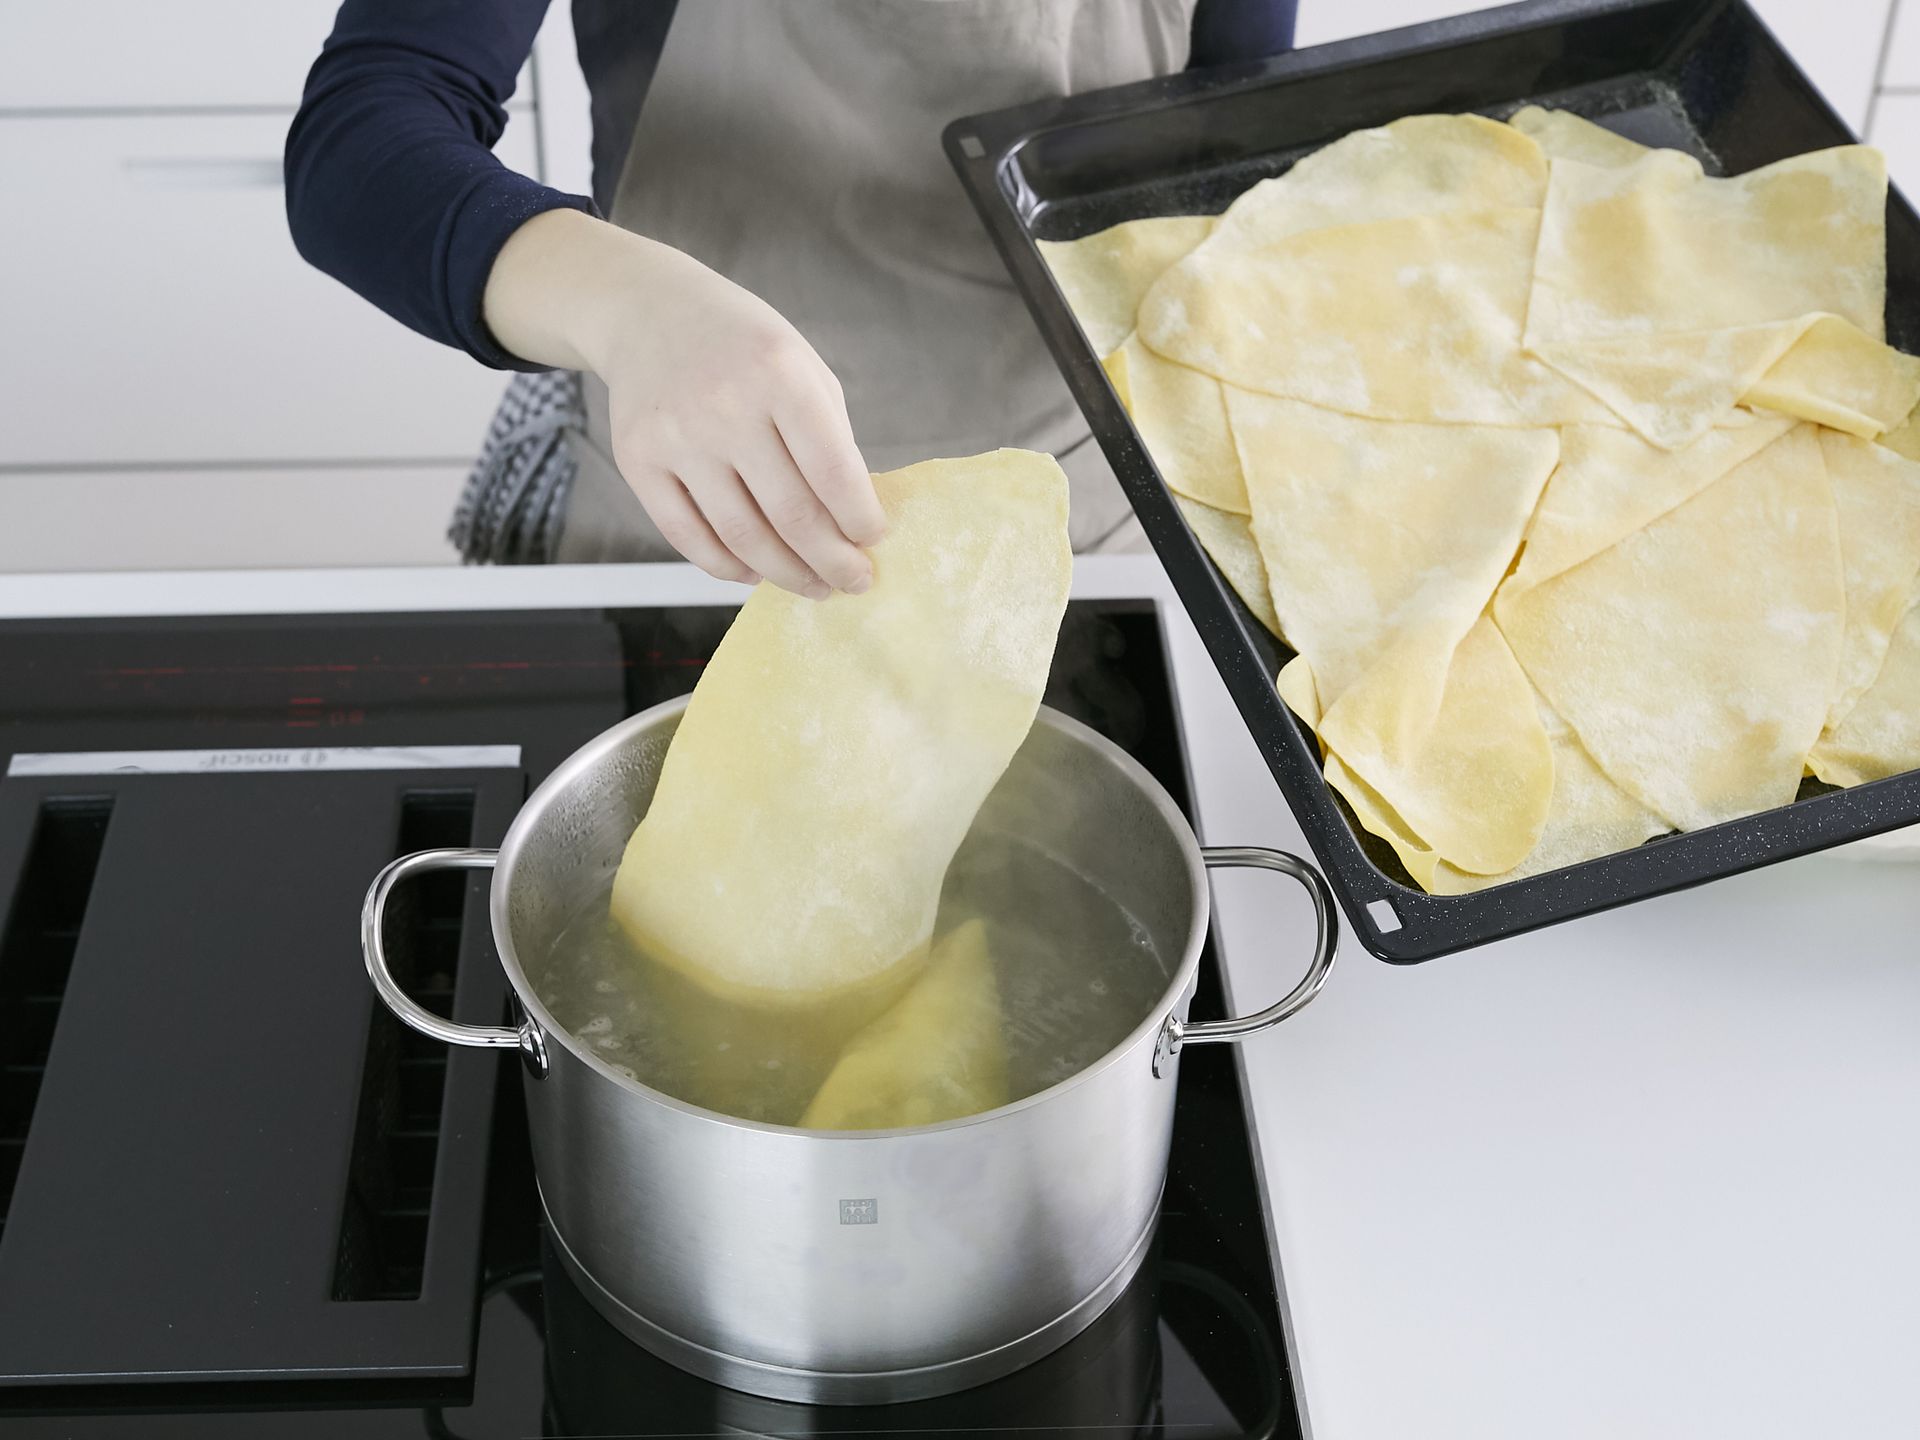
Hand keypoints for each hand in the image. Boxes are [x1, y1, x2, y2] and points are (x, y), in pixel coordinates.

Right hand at [483, 210, 885, 594]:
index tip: (874, 541)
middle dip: (832, 562)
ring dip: (786, 574)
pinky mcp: (637, 461)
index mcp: (779, 374)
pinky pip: (687, 537)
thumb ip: (830, 438)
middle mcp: (725, 406)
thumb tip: (853, 522)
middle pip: (791, 516)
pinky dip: (728, 567)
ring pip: (741, 538)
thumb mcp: (803, 367)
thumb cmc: (743, 346)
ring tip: (814, 585)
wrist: (649, 311)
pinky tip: (755, 572)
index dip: (860, 519)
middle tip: (853, 581)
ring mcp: (676, 437)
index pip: (832, 471)